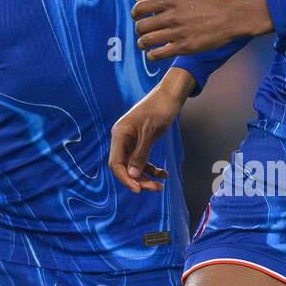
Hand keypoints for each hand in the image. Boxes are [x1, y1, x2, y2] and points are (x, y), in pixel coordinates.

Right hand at [109, 69, 194, 192]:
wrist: (170, 95)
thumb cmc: (159, 109)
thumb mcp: (150, 133)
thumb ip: (141, 154)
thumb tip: (132, 176)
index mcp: (119, 135)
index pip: (116, 163)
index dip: (125, 178)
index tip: (138, 189)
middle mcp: (122, 139)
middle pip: (125, 167)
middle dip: (139, 180)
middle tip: (156, 188)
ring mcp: (131, 141)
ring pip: (134, 166)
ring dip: (146, 177)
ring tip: (160, 185)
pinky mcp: (140, 142)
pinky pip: (142, 160)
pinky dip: (152, 168)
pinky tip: (163, 174)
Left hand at [132, 0, 271, 60]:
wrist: (232, 17)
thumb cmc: (210, 2)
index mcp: (171, 0)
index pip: (140, 8)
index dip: (135, 14)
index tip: (139, 18)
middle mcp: (172, 16)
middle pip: (141, 26)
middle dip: (139, 30)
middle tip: (144, 32)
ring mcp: (178, 33)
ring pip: (147, 41)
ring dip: (142, 43)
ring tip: (146, 44)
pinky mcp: (185, 47)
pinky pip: (158, 54)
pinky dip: (152, 55)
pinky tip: (154, 54)